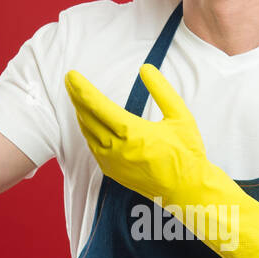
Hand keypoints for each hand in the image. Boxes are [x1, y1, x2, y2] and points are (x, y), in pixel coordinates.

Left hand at [65, 62, 258, 257]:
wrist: (187, 189)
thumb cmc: (187, 153)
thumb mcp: (180, 116)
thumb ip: (162, 90)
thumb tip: (146, 68)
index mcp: (133, 133)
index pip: (98, 106)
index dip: (82, 89)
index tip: (72, 76)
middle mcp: (117, 149)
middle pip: (87, 118)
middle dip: (76, 97)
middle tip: (70, 81)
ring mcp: (112, 162)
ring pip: (88, 133)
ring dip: (81, 114)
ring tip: (78, 99)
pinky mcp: (113, 172)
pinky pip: (93, 148)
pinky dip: (88, 132)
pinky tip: (89, 124)